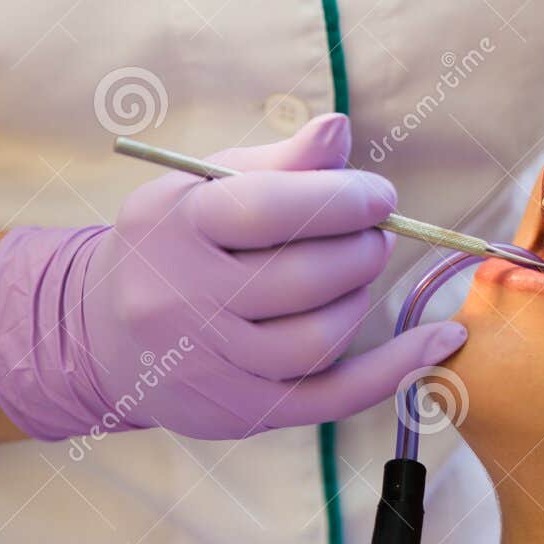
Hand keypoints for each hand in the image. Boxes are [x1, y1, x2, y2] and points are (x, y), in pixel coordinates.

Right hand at [0, 114, 465, 439]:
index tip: (379, 196)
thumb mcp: (207, 187)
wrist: (101, 333)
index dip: (343, 200)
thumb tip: (338, 130)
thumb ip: (279, 164)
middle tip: (376, 234)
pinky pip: (333, 397)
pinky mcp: (239, 413)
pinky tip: (442, 340)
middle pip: (303, 279)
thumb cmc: (177, 242)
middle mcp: (181, 300)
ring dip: (361, 299)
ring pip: (319, 339)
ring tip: (362, 272)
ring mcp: (207, 364)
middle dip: (360, 250)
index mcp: (175, 226)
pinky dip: (397, 368)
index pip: (270, 210)